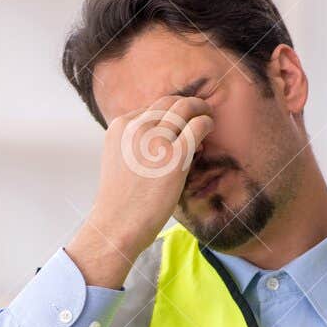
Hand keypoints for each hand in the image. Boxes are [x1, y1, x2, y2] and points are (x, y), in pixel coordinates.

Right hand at [66, 95, 212, 288]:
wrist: (117, 224)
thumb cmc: (121, 199)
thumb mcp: (120, 159)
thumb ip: (136, 142)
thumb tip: (167, 133)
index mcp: (120, 126)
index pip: (151, 107)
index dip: (169, 113)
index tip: (178, 124)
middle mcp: (136, 128)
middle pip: (168, 101)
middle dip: (187, 104)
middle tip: (200, 110)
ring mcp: (155, 140)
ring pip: (184, 108)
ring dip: (200, 109)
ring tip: (208, 117)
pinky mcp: (174, 156)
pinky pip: (198, 126)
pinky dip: (207, 123)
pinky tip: (209, 128)